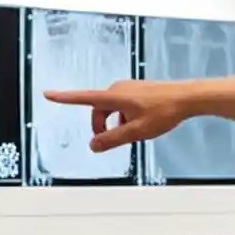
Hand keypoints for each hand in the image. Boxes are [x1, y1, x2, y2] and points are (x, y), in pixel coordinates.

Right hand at [43, 80, 190, 151]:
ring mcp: (126, 88)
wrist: (186, 97)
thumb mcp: (136, 132)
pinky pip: (120, 106)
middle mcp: (117, 89)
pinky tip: (141, 124)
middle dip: (101, 127)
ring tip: (135, 132)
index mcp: (114, 97)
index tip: (47, 94)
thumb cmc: (164, 111)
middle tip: (113, 142)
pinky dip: (124, 117)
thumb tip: (93, 146)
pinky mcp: (134, 90)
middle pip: (98, 111)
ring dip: (115, 123)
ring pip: (110, 110)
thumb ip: (113, 140)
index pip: (83, 98)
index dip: (64, 98)